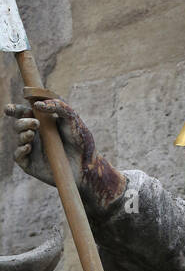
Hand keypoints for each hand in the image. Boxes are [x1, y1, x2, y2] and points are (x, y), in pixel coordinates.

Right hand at [4, 99, 125, 210]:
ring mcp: (32, 150)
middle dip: (22, 122)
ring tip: (32, 133)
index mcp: (42, 122)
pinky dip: (20, 150)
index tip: (10, 109)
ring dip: (23, 133)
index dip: (14, 109)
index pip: (23, 113)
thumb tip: (37, 104)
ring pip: (18, 138)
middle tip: (36, 123)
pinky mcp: (31, 164)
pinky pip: (18, 156)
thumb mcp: (72, 119)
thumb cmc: (82, 141)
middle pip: (19, 125)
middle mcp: (35, 135)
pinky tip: (28, 146)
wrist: (87, 166)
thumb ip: (58, 106)